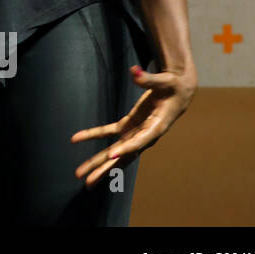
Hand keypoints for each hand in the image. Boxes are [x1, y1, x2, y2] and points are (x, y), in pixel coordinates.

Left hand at [71, 65, 196, 187]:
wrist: (178, 91)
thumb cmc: (173, 86)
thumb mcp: (164, 81)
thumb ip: (148, 78)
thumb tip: (134, 70)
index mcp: (157, 127)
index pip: (141, 141)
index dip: (127, 149)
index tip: (111, 156)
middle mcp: (145, 135)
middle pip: (123, 156)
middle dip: (105, 170)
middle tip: (88, 183)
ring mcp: (136, 132)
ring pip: (114, 151)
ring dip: (97, 162)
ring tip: (80, 175)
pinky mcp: (129, 125)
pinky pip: (108, 132)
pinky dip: (92, 135)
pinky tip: (76, 139)